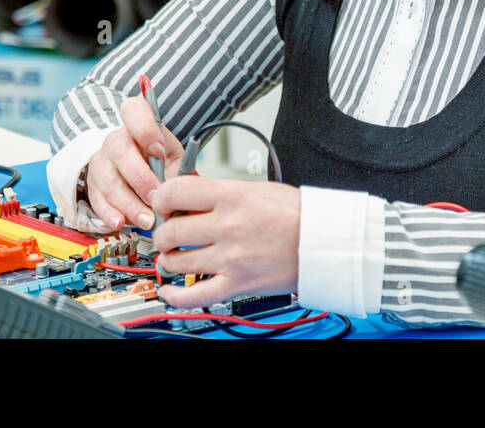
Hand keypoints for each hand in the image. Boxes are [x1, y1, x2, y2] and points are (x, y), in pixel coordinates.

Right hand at [85, 96, 183, 230]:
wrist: (139, 172)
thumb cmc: (160, 162)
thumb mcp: (173, 157)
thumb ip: (177, 168)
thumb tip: (179, 191)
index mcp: (138, 124)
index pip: (134, 111)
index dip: (145, 129)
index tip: (159, 149)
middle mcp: (116, 139)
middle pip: (120, 152)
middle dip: (140, 178)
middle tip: (156, 197)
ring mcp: (101, 162)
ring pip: (109, 180)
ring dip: (129, 203)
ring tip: (148, 220)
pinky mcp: (93, 185)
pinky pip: (97, 199)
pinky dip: (109, 214)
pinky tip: (121, 222)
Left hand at [151, 176, 300, 308]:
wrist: (323, 241)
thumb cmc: (296, 213)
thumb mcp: (255, 188)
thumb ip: (220, 193)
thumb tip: (190, 199)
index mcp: (232, 196)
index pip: (176, 192)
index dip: (161, 198)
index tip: (162, 204)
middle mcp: (227, 226)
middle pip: (170, 231)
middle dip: (162, 234)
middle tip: (166, 234)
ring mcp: (230, 257)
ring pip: (177, 262)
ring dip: (167, 261)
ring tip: (171, 257)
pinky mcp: (237, 284)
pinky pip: (195, 296)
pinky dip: (175, 296)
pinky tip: (169, 291)